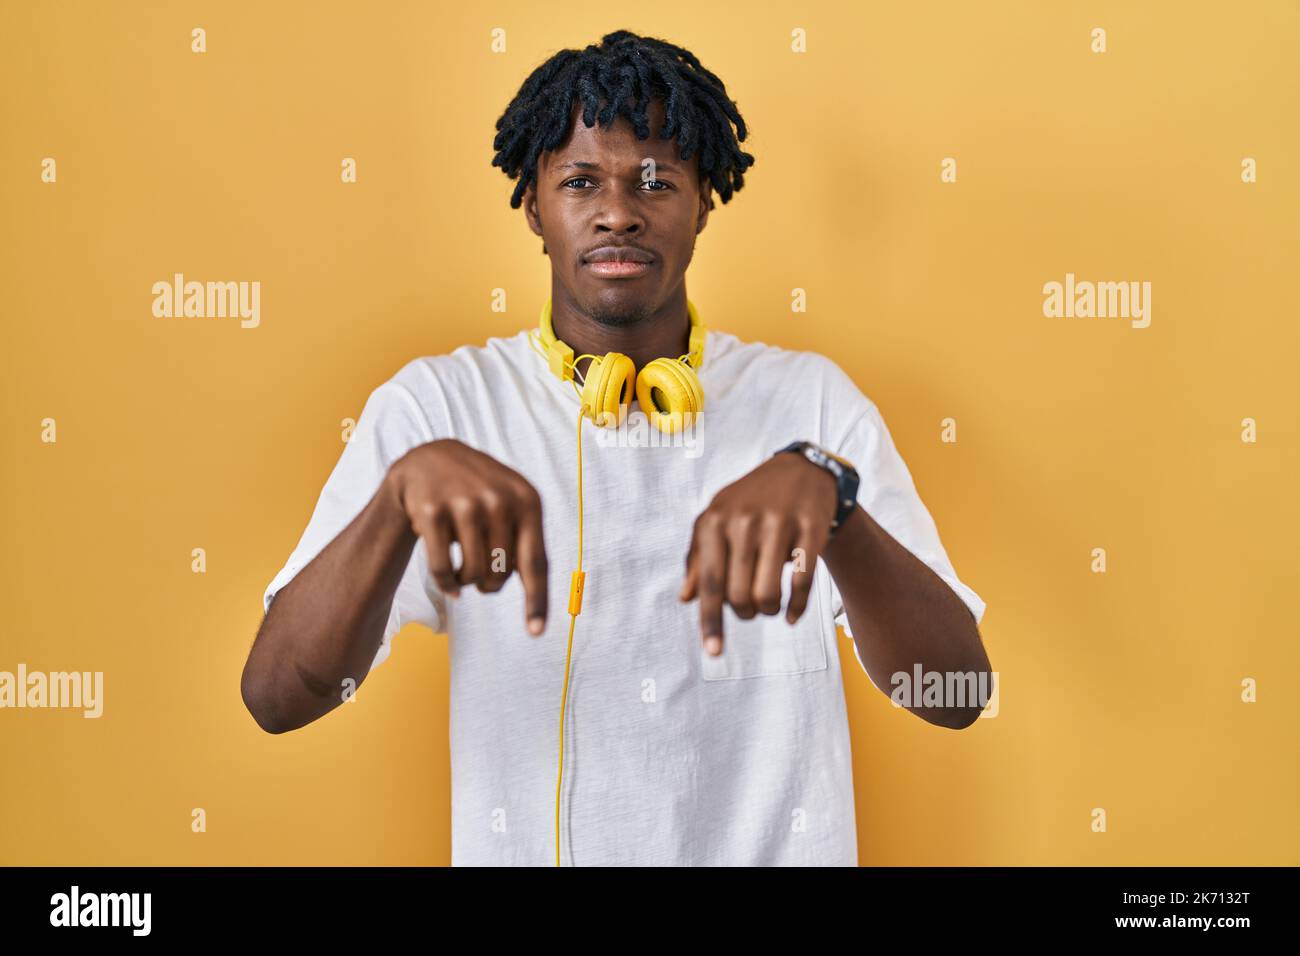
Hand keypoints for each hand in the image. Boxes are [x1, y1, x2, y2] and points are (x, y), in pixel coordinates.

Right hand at [386, 439, 548, 634]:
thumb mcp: (511, 506)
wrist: (430, 461)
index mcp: (528, 500)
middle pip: (501, 574)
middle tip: (482, 575)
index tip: (536, 632)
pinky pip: (442, 569)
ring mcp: (464, 503)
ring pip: (472, 574)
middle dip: (491, 584)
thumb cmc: (479, 494)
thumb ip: (527, 544)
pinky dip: (446, 583)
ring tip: (465, 571)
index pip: (536, 562)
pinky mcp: (431, 511)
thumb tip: (539, 605)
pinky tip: (448, 582)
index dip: (536, 601)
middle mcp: (499, 499)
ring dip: (468, 583)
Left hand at [678, 451, 837, 655]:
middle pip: (739, 596)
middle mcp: (745, 520)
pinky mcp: (812, 528)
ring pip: (768, 594)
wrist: (801, 470)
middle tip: (750, 606)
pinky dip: (796, 609)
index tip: (714, 652)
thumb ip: (698, 558)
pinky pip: (802, 584)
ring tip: (769, 604)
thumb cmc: (751, 503)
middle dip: (745, 612)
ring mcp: (780, 523)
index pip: (709, 582)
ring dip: (769, 611)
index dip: (710, 621)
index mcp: (715, 521)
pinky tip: (792, 615)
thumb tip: (686, 599)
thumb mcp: (717, 521)